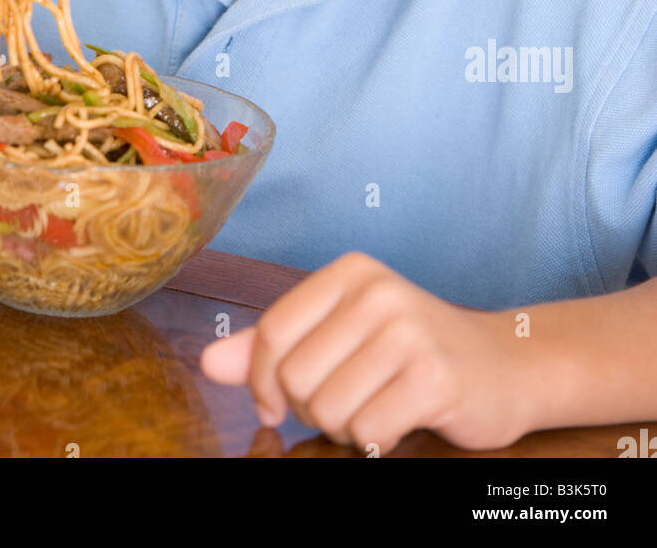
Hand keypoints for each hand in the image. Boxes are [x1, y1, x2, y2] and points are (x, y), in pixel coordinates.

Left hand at [199, 250, 533, 453]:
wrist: (504, 367)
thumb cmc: (411, 353)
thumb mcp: (341, 334)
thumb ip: (273, 347)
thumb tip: (208, 362)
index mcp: (350, 272)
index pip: (272, 332)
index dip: (260, 380)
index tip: (272, 405)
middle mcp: (378, 292)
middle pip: (295, 376)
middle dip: (312, 408)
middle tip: (348, 402)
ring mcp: (409, 331)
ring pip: (328, 408)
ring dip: (345, 428)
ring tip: (376, 408)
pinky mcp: (435, 376)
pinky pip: (367, 430)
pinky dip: (376, 440)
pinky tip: (400, 420)